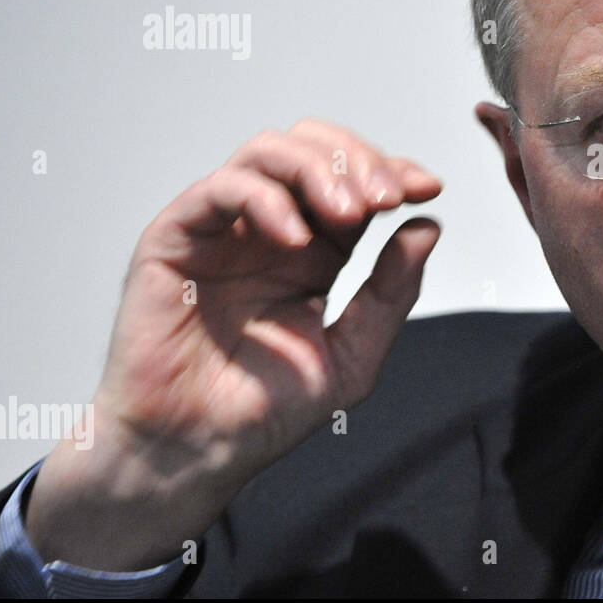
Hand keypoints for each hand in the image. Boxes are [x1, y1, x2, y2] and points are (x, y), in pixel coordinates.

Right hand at [25, 119, 441, 570]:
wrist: (199, 453)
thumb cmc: (265, 410)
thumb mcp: (354, 354)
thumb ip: (392, 292)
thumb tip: (426, 227)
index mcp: (316, 251)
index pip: (355, 184)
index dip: (392, 173)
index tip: (427, 190)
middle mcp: (270, 230)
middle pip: (314, 149)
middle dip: (359, 161)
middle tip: (387, 197)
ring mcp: (223, 231)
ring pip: (268, 153)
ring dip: (318, 168)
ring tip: (349, 212)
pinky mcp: (175, 239)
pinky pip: (219, 190)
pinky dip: (264, 199)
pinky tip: (295, 239)